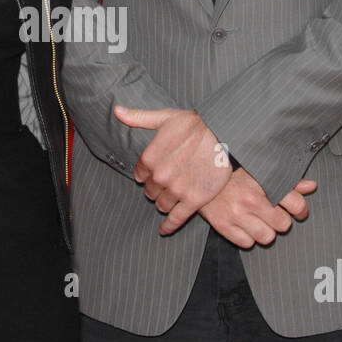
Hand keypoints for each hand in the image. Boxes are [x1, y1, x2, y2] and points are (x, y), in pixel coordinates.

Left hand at [113, 105, 231, 234]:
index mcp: (150, 157)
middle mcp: (160, 176)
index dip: (146, 174)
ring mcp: (177, 190)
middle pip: (150, 191)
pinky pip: (176, 219)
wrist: (224, 134)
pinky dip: (169, 226)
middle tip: (168, 183)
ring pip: (162, 205)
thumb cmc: (196, 124)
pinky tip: (164, 230)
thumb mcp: (165, 117)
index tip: (155, 172)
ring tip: (172, 197)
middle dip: (156, 188)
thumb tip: (117, 111)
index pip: (139, 175)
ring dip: (164, 202)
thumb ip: (138, 117)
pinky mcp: (194, 200)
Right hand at [199, 167, 316, 247]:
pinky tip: (244, 226)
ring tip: (259, 222)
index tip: (299, 211)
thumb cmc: (235, 174)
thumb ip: (288, 181)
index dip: (301, 210)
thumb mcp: (261, 172)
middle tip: (274, 215)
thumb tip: (311, 186)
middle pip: (283, 224)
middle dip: (281, 221)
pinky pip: (247, 243)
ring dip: (266, 231)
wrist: (200, 175)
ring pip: (267, 237)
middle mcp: (250, 200)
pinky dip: (248, 238)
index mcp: (263, 183)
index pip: (296, 204)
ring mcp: (236, 215)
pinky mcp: (223, 226)